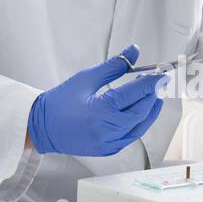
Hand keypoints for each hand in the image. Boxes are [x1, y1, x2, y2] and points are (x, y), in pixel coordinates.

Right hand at [28, 44, 167, 155]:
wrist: (41, 126)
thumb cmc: (60, 102)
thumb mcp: (86, 78)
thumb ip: (114, 66)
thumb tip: (134, 51)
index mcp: (101, 110)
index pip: (134, 94)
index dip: (150, 83)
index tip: (160, 73)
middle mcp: (107, 130)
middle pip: (141, 112)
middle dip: (153, 96)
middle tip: (159, 82)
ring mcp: (108, 143)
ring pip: (140, 127)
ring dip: (150, 111)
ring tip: (154, 96)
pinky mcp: (107, 150)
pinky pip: (130, 137)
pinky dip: (139, 124)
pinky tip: (140, 112)